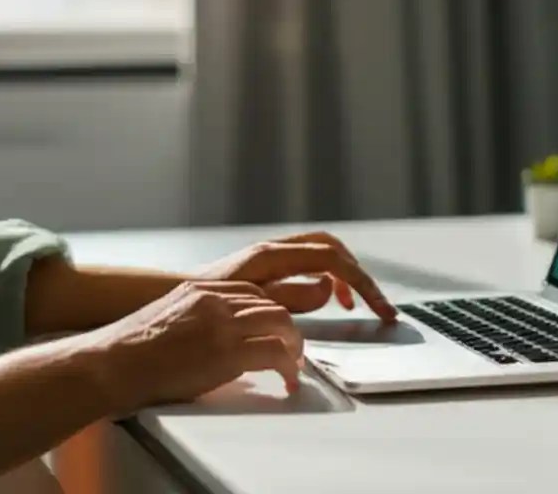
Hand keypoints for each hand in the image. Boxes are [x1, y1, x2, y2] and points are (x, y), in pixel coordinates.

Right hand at [93, 280, 304, 409]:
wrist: (111, 364)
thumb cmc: (127, 353)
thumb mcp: (164, 319)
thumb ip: (193, 320)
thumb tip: (212, 341)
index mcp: (198, 290)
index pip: (251, 291)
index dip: (268, 313)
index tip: (273, 330)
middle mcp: (214, 300)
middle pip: (271, 305)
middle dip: (287, 329)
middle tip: (291, 351)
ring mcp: (222, 324)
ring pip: (281, 322)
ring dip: (293, 347)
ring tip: (292, 367)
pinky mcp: (227, 352)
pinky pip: (275, 353)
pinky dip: (289, 367)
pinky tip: (287, 380)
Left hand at [197, 231, 397, 320]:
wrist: (179, 297)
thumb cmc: (210, 303)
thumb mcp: (254, 305)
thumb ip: (294, 297)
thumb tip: (329, 288)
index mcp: (274, 255)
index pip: (333, 259)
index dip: (361, 283)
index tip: (378, 308)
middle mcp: (276, 249)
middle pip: (334, 249)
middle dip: (360, 277)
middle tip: (378, 306)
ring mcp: (274, 254)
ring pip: (324, 253)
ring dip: (345, 276)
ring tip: (355, 304)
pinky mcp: (270, 265)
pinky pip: (311, 261)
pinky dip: (328, 276)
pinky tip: (329, 299)